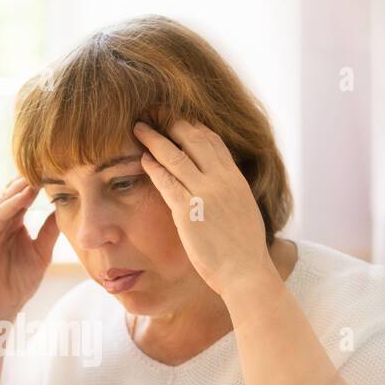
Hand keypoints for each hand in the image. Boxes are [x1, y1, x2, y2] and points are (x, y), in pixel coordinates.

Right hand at [0, 175, 58, 319]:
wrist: (2, 306)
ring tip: (36, 176)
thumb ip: (49, 231)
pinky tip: (24, 197)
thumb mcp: (42, 252)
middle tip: (46, 164)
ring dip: (20, 189)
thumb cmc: (19, 282)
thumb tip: (64, 209)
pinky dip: (9, 206)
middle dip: (28, 180)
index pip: (23, 197)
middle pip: (12, 194)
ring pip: (3, 202)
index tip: (57, 171)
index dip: (38, 184)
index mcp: (11, 222)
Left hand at [133, 119, 278, 296]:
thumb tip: (222, 193)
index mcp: (236, 179)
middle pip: (193, 139)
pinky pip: (166, 181)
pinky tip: (142, 159)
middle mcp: (222, 179)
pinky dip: (153, 167)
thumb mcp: (243, 213)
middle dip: (172, 122)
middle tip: (154, 112)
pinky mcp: (188, 210)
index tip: (179, 119)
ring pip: (175, 155)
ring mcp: (204, 193)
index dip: (194, 127)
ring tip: (138, 128)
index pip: (213, 142)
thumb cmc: (244, 251)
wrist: (246, 271)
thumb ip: (230, 196)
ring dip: (154, 139)